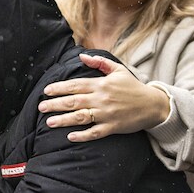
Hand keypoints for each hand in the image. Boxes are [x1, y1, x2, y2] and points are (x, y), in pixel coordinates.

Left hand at [37, 54, 170, 141]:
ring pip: (81, 117)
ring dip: (64, 120)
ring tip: (49, 122)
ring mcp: (106, 114)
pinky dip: (82, 135)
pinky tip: (70, 137)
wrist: (153, 104)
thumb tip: (81, 56)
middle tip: (41, 108)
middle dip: (55, 104)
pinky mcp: (112, 127)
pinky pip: (95, 132)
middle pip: (74, 102)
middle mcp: (101, 99)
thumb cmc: (133, 87)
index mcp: (101, 84)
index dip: (59, 88)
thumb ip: (99, 62)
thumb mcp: (118, 70)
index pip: (75, 85)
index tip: (46, 91)